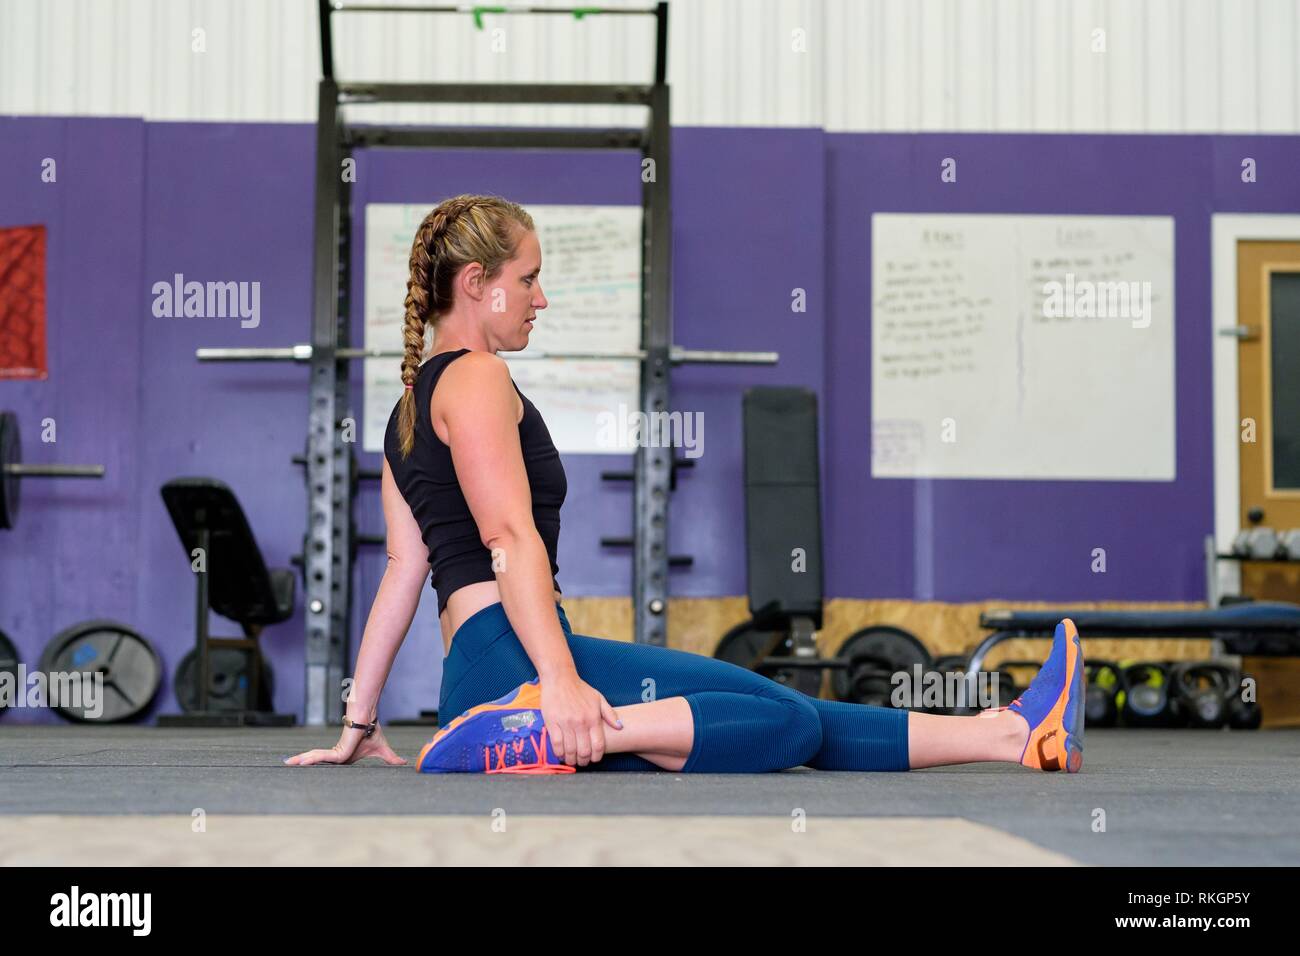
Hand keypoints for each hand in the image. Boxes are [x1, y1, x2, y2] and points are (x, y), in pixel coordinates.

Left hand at [283, 722, 406, 766]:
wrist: (370, 720)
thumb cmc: (373, 731)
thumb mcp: (381, 751)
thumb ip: (390, 759)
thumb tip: (405, 763)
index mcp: (344, 756)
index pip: (326, 763)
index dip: (314, 764)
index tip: (301, 766)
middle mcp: (337, 755)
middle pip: (317, 760)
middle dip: (301, 761)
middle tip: (286, 763)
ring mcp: (336, 753)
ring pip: (316, 759)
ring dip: (301, 760)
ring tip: (287, 762)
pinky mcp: (337, 753)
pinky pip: (322, 758)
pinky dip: (311, 760)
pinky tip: (299, 762)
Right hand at [539, 673, 621, 767]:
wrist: (560, 678)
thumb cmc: (580, 689)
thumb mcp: (598, 698)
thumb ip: (610, 714)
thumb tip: (620, 727)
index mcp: (593, 718)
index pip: (598, 745)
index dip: (597, 756)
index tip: (594, 759)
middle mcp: (581, 722)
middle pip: (584, 751)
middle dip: (583, 761)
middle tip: (581, 762)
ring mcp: (566, 723)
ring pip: (570, 750)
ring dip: (571, 759)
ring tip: (571, 760)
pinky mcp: (552, 722)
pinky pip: (556, 744)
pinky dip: (559, 753)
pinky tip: (561, 754)